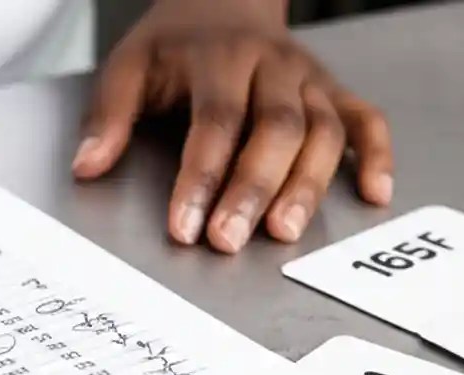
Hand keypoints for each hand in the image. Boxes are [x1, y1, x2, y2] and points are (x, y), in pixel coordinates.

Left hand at [74, 0, 392, 252]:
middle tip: (230, 240)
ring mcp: (309, 79)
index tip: (184, 228)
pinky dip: (377, 156)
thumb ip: (109, 116)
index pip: (215, 121)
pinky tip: (373, 195)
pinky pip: (368, 120)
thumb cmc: (174, 45)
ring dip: (307, 185)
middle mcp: (273, 65)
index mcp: (221, 56)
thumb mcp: (129, 66)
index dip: (200, 177)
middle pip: (276, 128)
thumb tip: (86, 167)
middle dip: (253, 188)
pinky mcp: (334, 91)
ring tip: (285, 232)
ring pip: (324, 131)